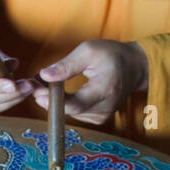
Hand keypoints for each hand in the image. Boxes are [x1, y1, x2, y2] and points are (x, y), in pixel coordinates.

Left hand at [32, 40, 147, 127]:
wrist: (134, 67)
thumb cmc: (112, 55)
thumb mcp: (89, 51)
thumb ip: (66, 65)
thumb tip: (43, 76)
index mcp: (105, 89)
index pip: (76, 104)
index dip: (54, 101)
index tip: (37, 91)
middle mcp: (105, 107)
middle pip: (70, 111)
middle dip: (49, 99)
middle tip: (35, 84)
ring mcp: (102, 116)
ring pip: (70, 113)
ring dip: (55, 101)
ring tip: (47, 84)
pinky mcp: (98, 119)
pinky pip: (75, 113)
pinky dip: (65, 104)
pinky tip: (60, 93)